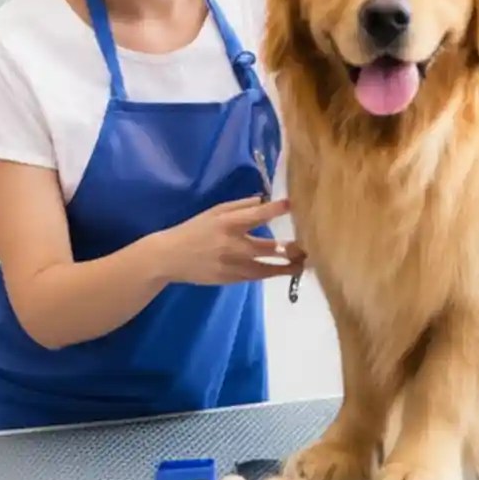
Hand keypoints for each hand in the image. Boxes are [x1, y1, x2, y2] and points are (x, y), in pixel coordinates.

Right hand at [154, 196, 306, 285]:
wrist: (169, 258)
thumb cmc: (194, 229)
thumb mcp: (215, 211)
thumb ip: (241, 206)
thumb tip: (264, 200)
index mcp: (229, 223)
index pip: (259, 214)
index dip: (278, 209)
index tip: (293, 205)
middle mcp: (234, 245)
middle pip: (269, 248)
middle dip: (291, 248)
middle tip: (308, 246)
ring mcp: (233, 265)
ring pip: (267, 268)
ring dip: (287, 267)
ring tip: (303, 264)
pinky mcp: (231, 279)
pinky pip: (256, 277)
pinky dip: (271, 273)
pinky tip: (283, 270)